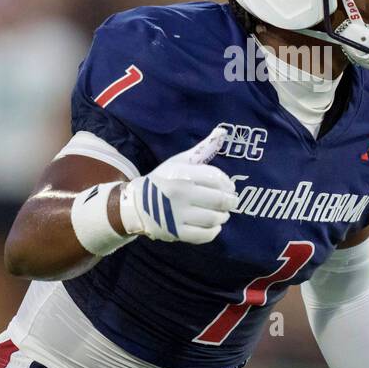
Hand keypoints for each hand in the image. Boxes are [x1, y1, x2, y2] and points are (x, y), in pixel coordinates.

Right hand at [119, 126, 237, 243]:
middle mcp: (180, 194)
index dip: (228, 184)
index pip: (216, 178)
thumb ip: (202, 149)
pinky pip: (204, 235)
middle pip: (219, 200)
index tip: (230, 186)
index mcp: (182, 173)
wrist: (137, 204)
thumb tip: (222, 131)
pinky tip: (214, 226)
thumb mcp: (180, 161)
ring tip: (223, 213)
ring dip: (223, 216)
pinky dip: (214, 231)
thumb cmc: (164, 179)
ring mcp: (177, 215)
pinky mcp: (176, 232)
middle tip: (231, 201)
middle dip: (230, 201)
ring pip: (214, 218)